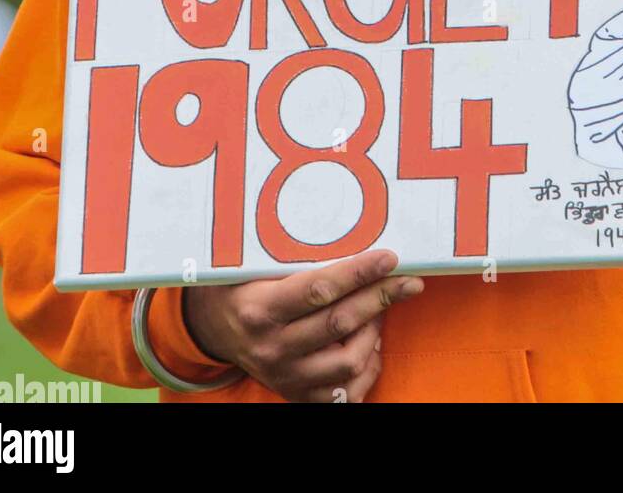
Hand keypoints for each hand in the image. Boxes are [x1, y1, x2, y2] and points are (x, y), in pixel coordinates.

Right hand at [183, 249, 423, 402]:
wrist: (213, 329)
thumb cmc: (242, 284)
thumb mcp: (252, 263)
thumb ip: (290, 253)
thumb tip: (346, 227)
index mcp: (260, 309)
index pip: (318, 290)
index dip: (358, 273)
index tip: (389, 258)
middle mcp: (272, 348)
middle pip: (339, 324)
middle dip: (380, 297)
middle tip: (408, 279)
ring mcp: (285, 376)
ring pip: (347, 362)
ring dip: (373, 332)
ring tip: (378, 309)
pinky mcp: (296, 395)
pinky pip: (345, 394)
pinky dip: (366, 368)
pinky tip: (370, 343)